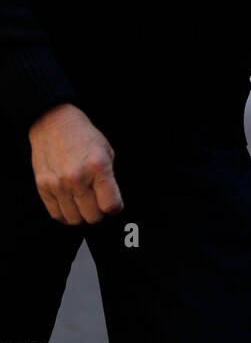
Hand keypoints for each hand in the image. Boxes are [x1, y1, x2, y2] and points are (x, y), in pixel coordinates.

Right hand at [28, 103, 122, 224]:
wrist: (54, 123)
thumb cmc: (83, 136)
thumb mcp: (106, 150)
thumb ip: (109, 177)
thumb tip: (110, 202)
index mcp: (98, 166)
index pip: (110, 205)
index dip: (115, 208)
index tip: (113, 204)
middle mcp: (77, 178)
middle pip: (93, 217)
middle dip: (99, 212)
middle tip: (98, 202)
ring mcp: (58, 184)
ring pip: (75, 220)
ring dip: (82, 215)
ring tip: (83, 202)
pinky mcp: (43, 188)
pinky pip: (56, 215)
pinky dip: (66, 214)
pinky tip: (71, 204)